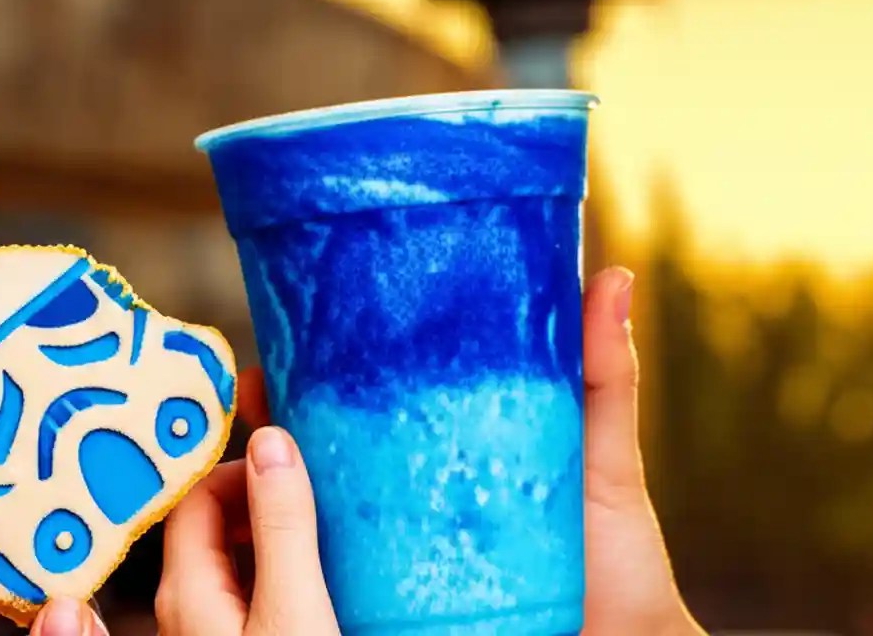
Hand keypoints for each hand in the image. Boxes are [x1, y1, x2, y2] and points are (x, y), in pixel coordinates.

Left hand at [155, 423, 339, 634]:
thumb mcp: (293, 607)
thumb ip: (281, 528)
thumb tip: (270, 442)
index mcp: (184, 589)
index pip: (196, 493)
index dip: (244, 468)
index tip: (296, 463)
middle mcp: (182, 609)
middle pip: (210, 524)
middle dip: (261, 497)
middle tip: (316, 492)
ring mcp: (203, 633)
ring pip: (231, 560)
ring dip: (272, 535)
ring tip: (323, 530)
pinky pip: (246, 594)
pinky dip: (277, 571)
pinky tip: (316, 580)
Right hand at [203, 267, 703, 635]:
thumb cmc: (618, 556)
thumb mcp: (604, 455)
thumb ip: (604, 375)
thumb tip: (616, 275)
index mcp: (450, 454)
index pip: (375, 405)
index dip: (324, 374)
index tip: (285, 345)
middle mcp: (416, 499)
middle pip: (332, 452)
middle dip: (285, 420)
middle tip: (259, 390)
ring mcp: (403, 552)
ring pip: (322, 511)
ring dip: (280, 483)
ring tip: (254, 454)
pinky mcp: (398, 598)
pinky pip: (340, 574)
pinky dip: (303, 553)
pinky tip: (280, 529)